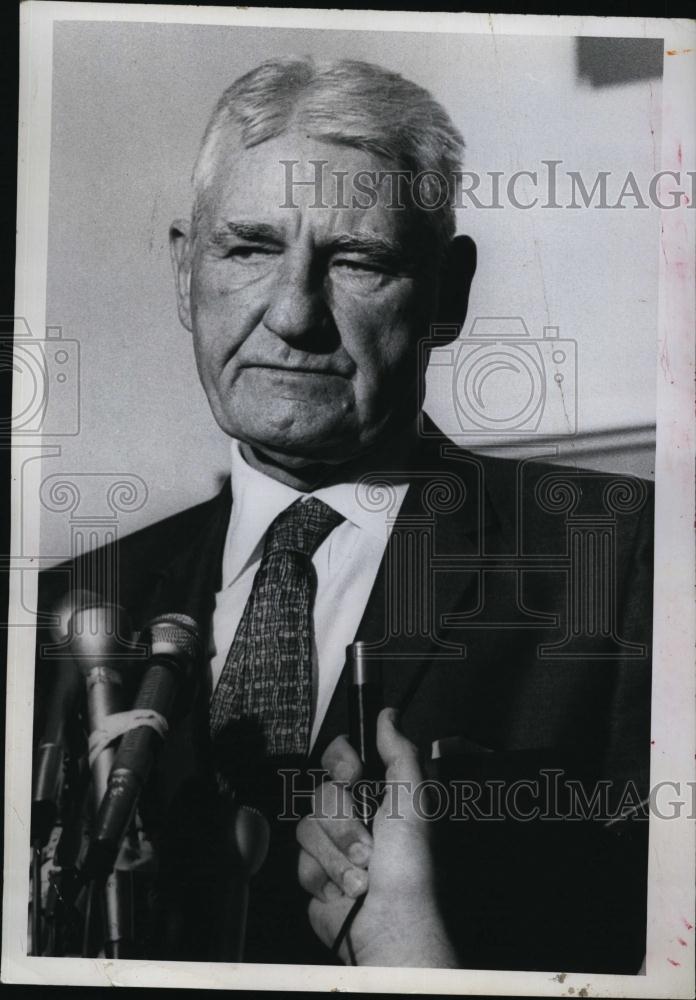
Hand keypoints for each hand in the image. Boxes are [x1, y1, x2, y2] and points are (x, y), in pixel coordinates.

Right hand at [297, 708, 456, 966]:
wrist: (390, 923)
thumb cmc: (410, 865)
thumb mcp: (413, 799)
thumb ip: (399, 751)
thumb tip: (388, 714)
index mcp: (377, 793)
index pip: (339, 755)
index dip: (341, 761)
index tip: (354, 776)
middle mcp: (353, 814)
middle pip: (321, 791)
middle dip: (344, 822)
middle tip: (370, 844)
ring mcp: (331, 844)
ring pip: (307, 825)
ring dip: (337, 854)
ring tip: (363, 875)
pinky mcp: (314, 872)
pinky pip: (300, 859)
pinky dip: (324, 876)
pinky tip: (345, 890)